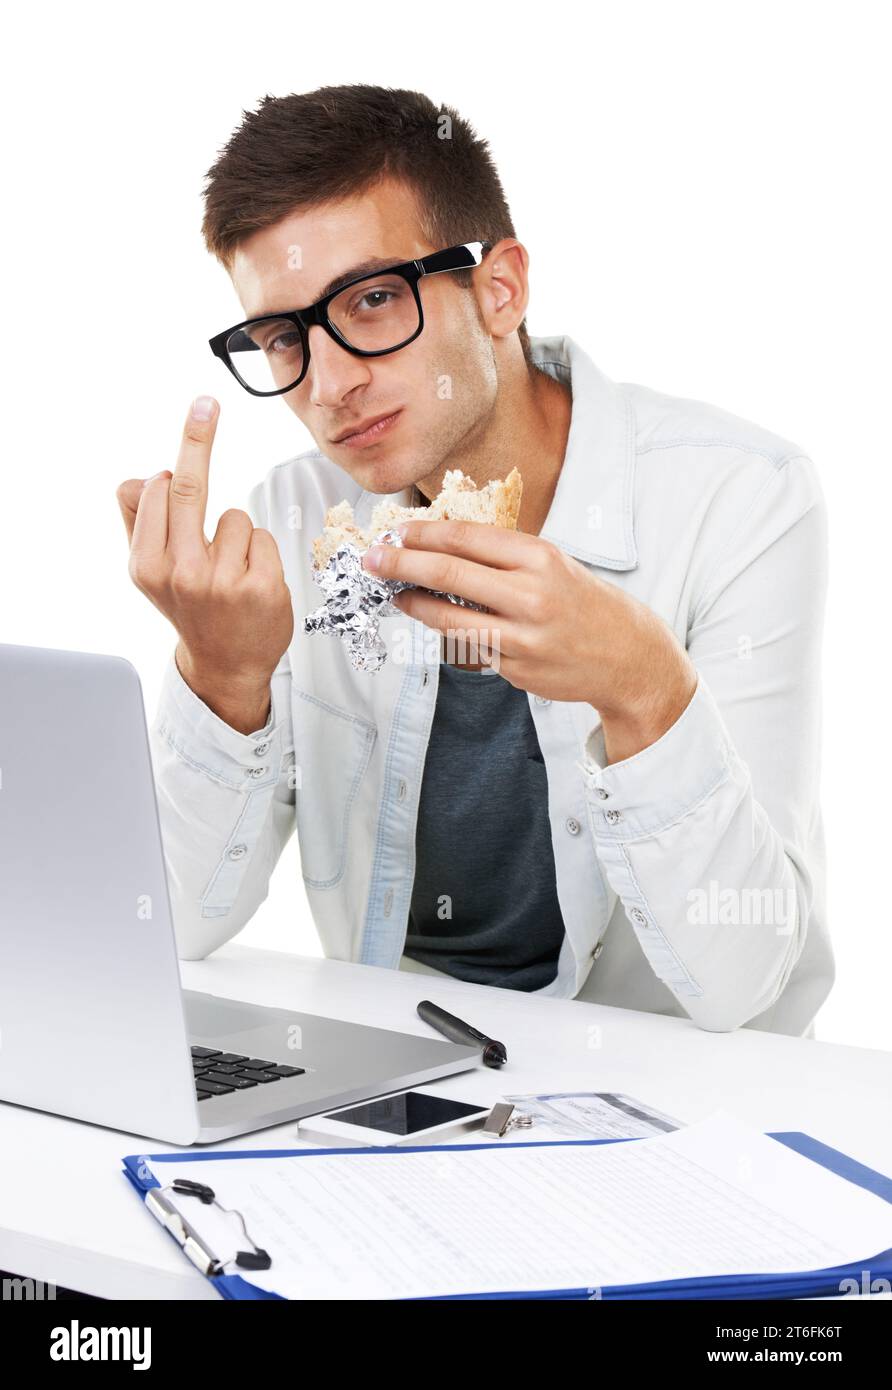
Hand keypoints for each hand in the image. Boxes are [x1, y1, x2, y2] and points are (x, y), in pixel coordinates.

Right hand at [116, 397, 293, 729]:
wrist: (225, 665)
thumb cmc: (190, 608)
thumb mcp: (153, 571)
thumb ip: (141, 523)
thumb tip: (141, 477)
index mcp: (147, 565)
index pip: (157, 493)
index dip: (175, 466)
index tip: (196, 415)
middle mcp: (180, 574)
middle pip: (188, 489)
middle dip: (197, 439)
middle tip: (206, 404)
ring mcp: (221, 582)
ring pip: (236, 516)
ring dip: (238, 534)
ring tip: (231, 569)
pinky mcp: (260, 587)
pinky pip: (263, 537)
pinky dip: (261, 551)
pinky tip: (252, 579)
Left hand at [364, 520, 696, 762]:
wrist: (627, 657)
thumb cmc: (584, 603)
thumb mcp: (554, 564)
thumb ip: (504, 556)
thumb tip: (441, 545)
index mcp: (540, 558)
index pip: (467, 538)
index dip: (424, 533)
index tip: (396, 532)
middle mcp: (530, 595)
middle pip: (449, 573)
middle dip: (403, 564)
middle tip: (373, 560)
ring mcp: (522, 637)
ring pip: (449, 618)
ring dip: (414, 604)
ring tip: (396, 594)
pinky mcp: (515, 668)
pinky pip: (467, 647)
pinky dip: (446, 632)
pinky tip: (434, 620)